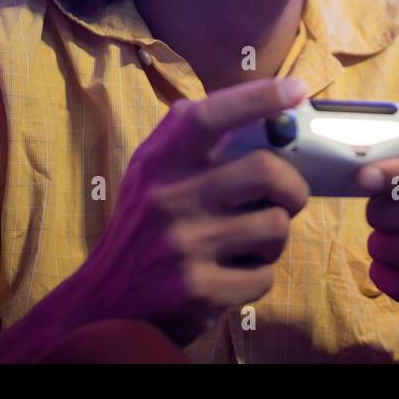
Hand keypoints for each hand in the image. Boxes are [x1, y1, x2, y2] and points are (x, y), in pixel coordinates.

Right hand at [66, 76, 311, 346]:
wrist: (101, 309)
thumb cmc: (142, 232)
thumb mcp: (150, 177)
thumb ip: (191, 144)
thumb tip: (262, 111)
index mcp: (159, 162)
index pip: (208, 115)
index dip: (258, 97)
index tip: (297, 89)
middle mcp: (168, 198)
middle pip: (265, 170)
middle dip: (293, 186)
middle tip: (290, 197)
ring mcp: (183, 245)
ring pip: (274, 226)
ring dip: (275, 238)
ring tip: (252, 244)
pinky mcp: (198, 290)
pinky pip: (263, 275)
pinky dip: (258, 276)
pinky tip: (232, 276)